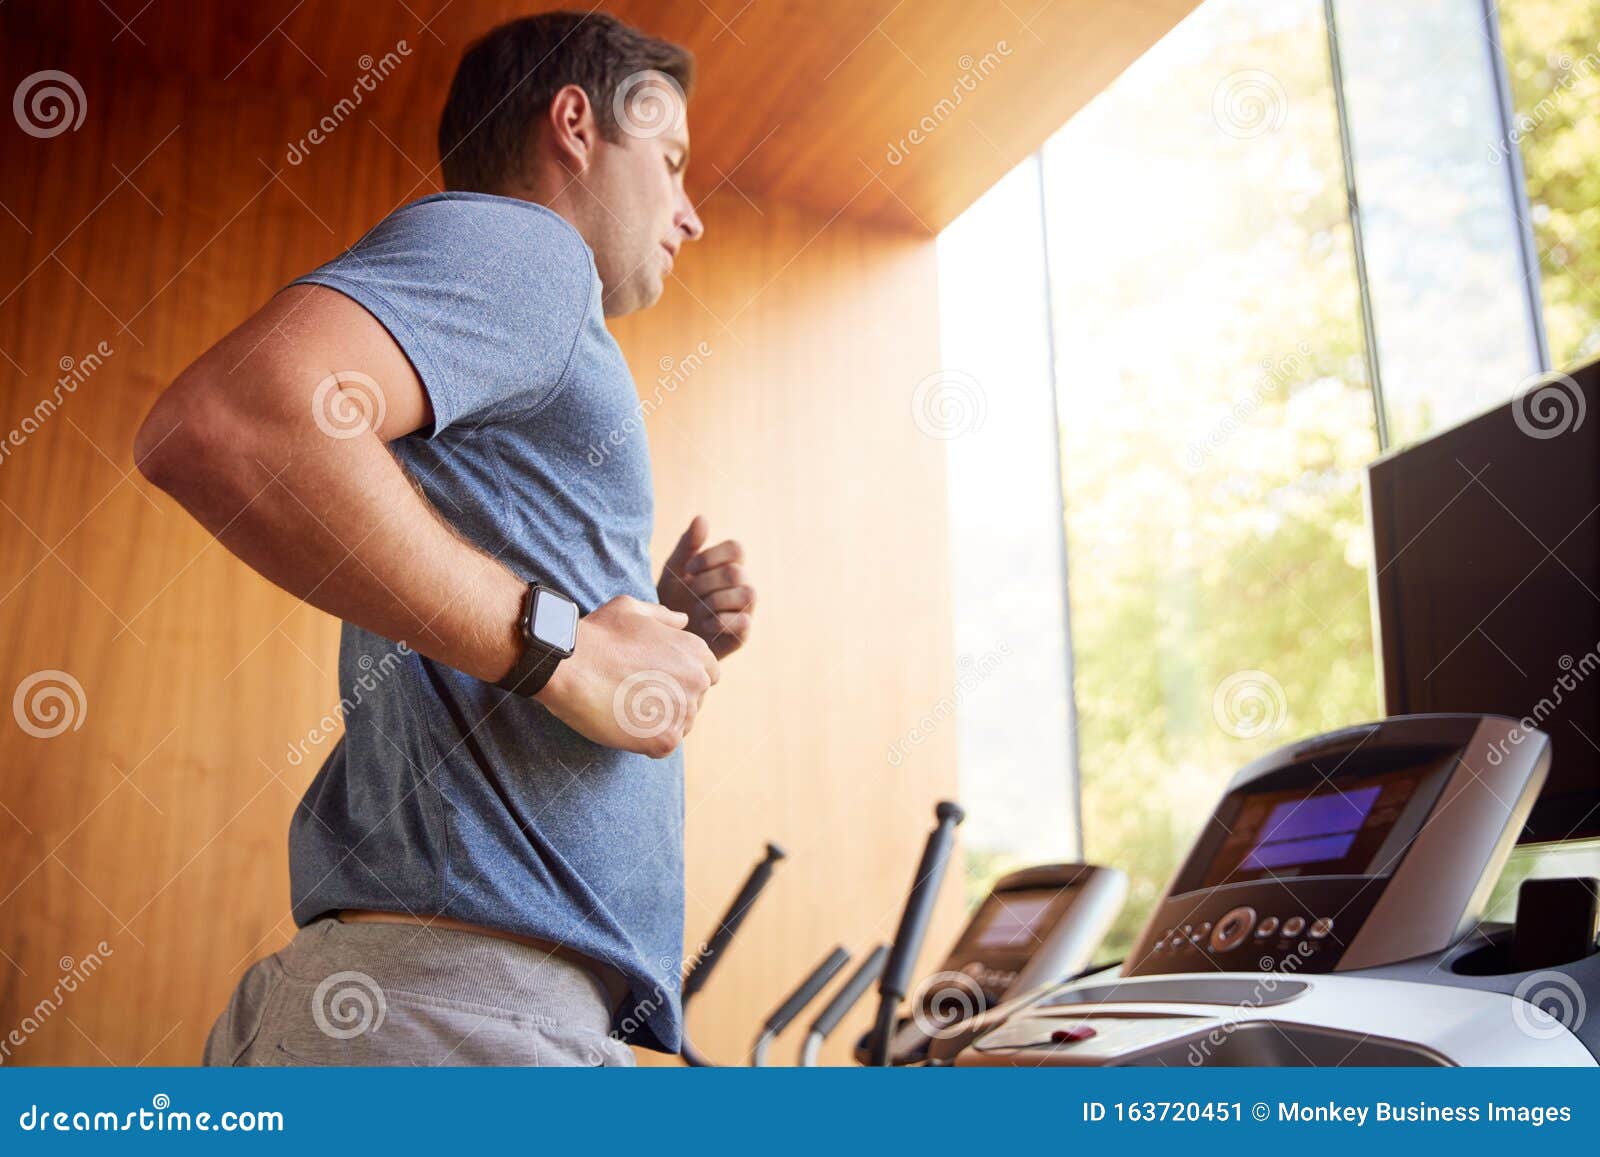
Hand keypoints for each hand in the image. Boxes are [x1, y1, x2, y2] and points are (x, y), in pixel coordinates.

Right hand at [535, 595, 718, 757]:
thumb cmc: (597, 636)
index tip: (657, 680)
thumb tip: (683, 620)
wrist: (569, 668)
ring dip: (659, 722)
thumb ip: (663, 616)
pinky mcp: (665, 740)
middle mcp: (696, 680)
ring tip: (626, 709)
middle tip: (635, 695)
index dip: (681, 678)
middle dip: (671, 700)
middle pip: (694, 701)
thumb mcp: (631, 609)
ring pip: (679, 725)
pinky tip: (623, 726)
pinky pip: (663, 746)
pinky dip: (645, 742)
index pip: (707, 675)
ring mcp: (683, 712)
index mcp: (695, 651)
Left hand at [658, 515, 755, 659]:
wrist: (666, 639)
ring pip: (747, 594)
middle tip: (689, 594)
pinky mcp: (742, 634)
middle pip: (736, 572)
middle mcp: (741, 586)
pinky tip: (703, 624)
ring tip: (697, 610)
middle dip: (706, 583)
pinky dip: (719, 621)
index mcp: (728, 567)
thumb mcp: (674, 570)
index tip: (689, 569)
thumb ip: (688, 544)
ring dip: (715, 601)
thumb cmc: (672, 601)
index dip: (712, 557)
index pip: (737, 549)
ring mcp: (744, 610)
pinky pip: (743, 621)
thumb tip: (702, 517)